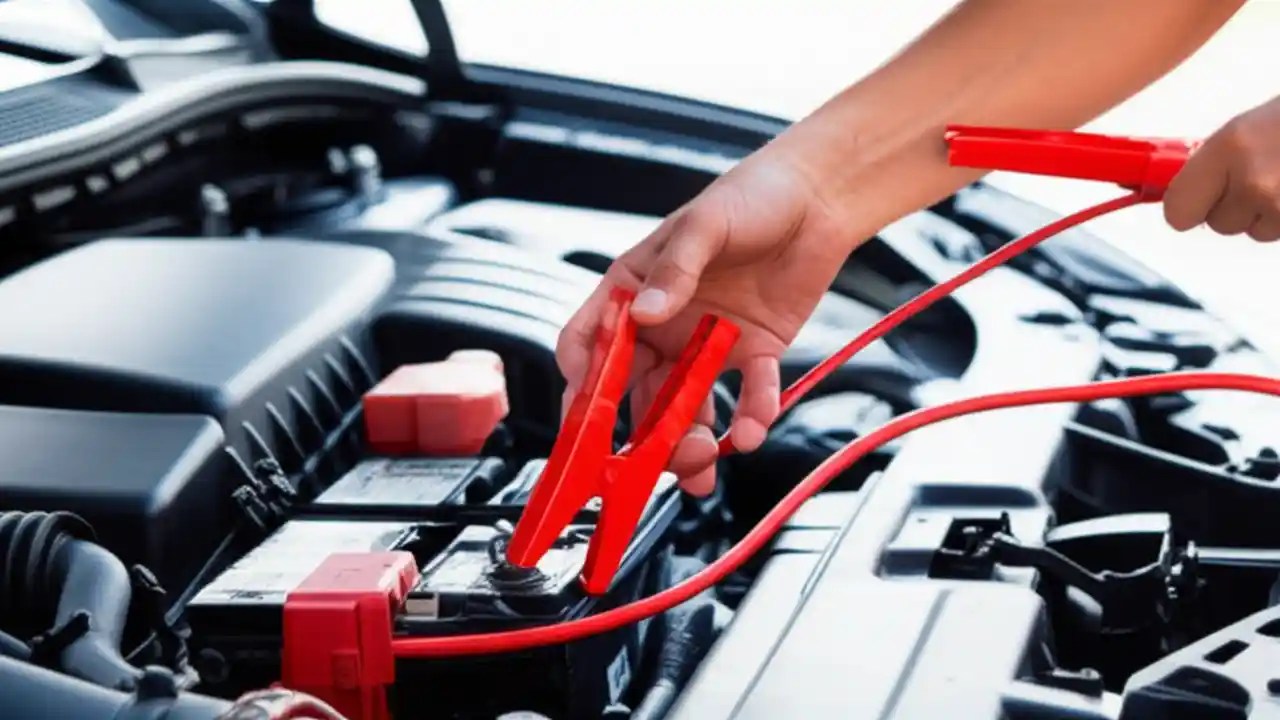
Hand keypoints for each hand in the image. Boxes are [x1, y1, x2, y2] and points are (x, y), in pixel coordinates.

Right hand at [555, 140, 858, 494]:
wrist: (819, 198)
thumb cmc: (751, 195)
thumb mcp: (705, 223)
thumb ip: (675, 268)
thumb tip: (644, 310)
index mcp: (634, 290)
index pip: (590, 344)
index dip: (581, 385)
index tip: (586, 422)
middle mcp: (665, 324)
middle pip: (638, 393)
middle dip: (643, 433)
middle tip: (656, 460)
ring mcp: (707, 343)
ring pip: (687, 408)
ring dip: (691, 442)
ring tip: (703, 462)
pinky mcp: (754, 353)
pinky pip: (748, 394)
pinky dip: (751, 414)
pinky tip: (752, 429)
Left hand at [1165, 95, 1279, 240]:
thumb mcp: (1246, 129)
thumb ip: (1207, 163)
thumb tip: (1164, 193)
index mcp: (1230, 148)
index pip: (1177, 212)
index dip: (1186, 207)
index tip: (1195, 198)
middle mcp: (1254, 181)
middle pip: (1219, 224)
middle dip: (1235, 206)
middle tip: (1258, 175)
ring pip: (1256, 231)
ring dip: (1267, 212)